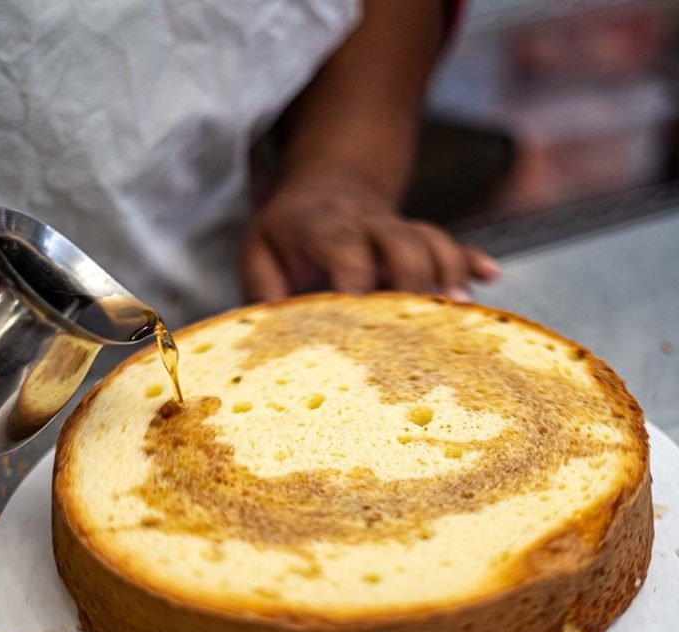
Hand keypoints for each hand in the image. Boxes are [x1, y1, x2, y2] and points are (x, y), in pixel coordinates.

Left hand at [241, 174, 499, 302]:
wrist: (327, 190)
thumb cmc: (288, 234)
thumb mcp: (260, 251)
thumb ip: (263, 285)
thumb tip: (275, 322)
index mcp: (323, 224)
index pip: (343, 244)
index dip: (355, 273)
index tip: (361, 308)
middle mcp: (369, 223)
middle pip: (401, 242)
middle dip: (413, 279)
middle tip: (420, 322)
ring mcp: (400, 228)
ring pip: (432, 240)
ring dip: (449, 272)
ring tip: (461, 311)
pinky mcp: (421, 237)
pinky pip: (452, 243)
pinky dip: (472, 259)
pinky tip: (491, 277)